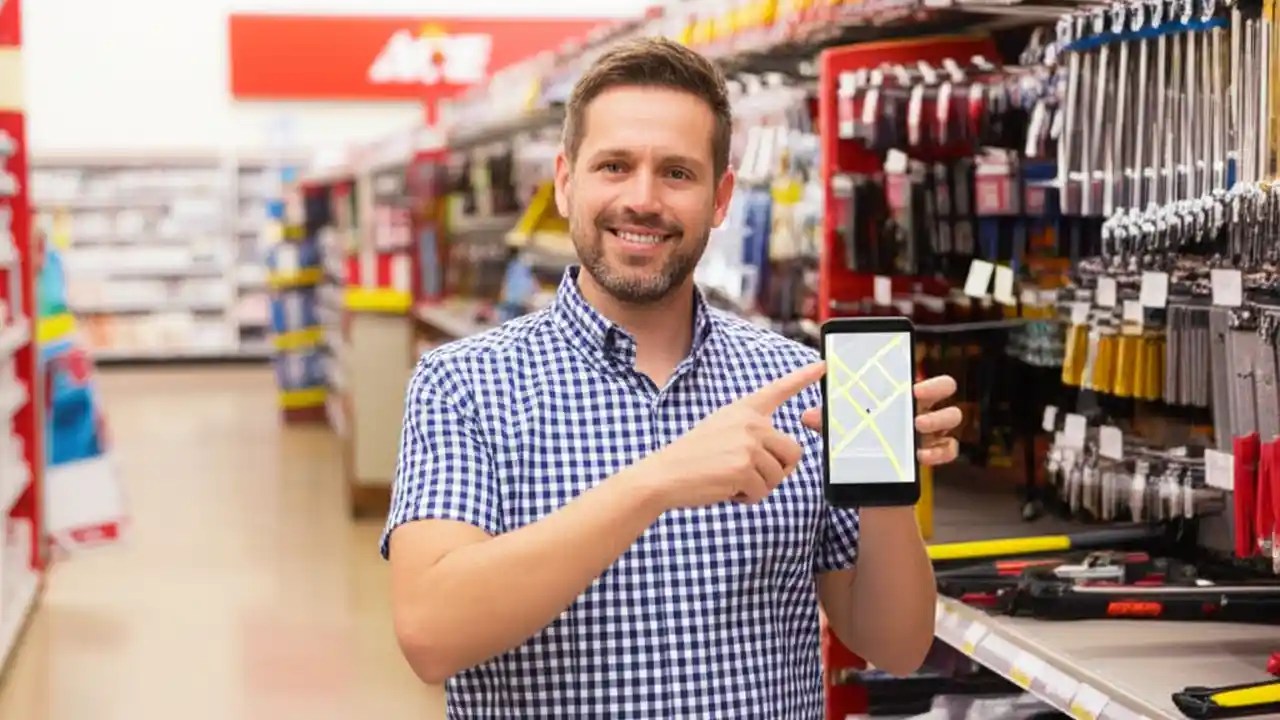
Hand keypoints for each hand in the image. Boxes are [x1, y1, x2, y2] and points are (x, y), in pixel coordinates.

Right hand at [638, 362, 825, 509]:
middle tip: (747, 473)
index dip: (803, 377)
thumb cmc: (693, 458)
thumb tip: (785, 457)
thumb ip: (752, 434)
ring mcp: (748, 444)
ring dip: (758, 486)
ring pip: (779, 476)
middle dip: (776, 471)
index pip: (778, 390)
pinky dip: (746, 498)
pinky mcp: (744, 468)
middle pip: (793, 453)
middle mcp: (750, 423)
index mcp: (744, 410)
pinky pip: (763, 492)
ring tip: (729, 479)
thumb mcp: (722, 430)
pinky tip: (725, 489)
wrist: (664, 475)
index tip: (824, 365)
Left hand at [801, 374, 961, 466]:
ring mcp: (932, 430)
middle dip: (936, 386)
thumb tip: (806, 415)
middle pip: (945, 385)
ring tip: (917, 425)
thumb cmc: (859, 443)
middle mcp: (921, 407)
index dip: (914, 367)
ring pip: (953, 415)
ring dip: (939, 418)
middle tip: (916, 395)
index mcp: (899, 395)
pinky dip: (939, 451)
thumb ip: (828, 421)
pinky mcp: (935, 453)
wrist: (871, 480)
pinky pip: (950, 448)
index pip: (916, 371)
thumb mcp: (842, 430)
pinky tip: (921, 456)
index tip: (906, 378)